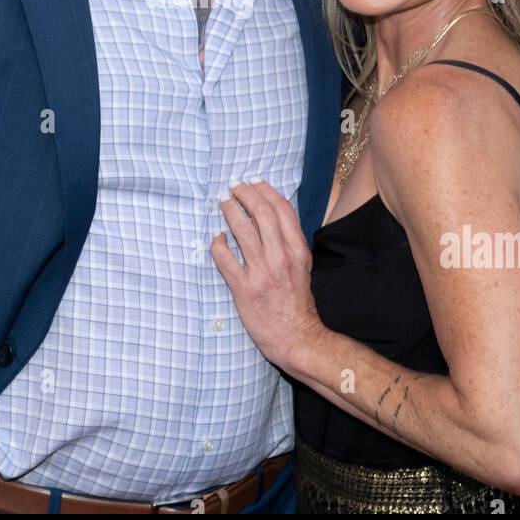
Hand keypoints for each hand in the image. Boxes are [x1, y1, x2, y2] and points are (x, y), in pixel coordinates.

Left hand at [211, 180, 326, 372]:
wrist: (297, 336)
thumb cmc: (298, 301)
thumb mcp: (303, 265)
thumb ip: (290, 241)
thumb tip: (271, 215)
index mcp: (298, 249)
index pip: (282, 209)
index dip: (265, 190)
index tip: (252, 182)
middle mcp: (281, 257)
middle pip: (261, 213)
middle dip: (244, 194)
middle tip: (232, 187)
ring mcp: (262, 272)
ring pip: (242, 230)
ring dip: (229, 211)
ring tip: (222, 202)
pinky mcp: (244, 288)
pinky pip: (225, 258)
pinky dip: (218, 243)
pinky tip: (216, 238)